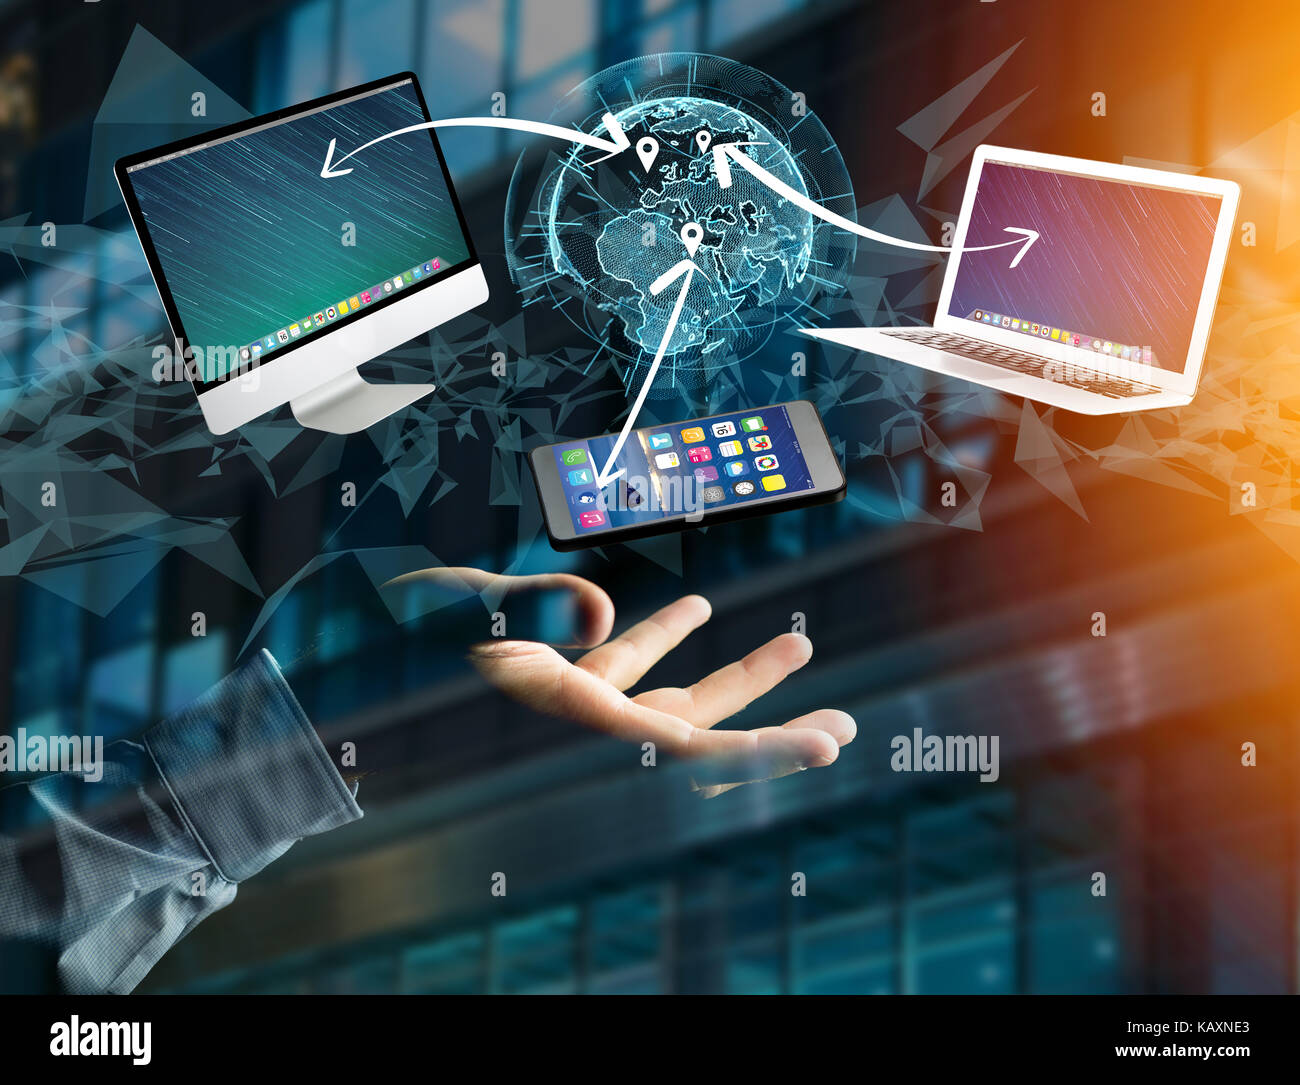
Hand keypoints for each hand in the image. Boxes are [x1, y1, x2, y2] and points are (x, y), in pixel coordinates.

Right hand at [384, 567, 854, 795]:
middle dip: (773, 725)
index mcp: (567, 720)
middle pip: (701, 735)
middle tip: (844, 726)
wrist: (351, 654)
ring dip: (738, 673)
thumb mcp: (458, 613)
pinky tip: (700, 612)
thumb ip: (530, 608)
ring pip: (675, 695)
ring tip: (800, 646)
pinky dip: (667, 640)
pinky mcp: (561, 675)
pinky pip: (630, 666)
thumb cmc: (394, 638)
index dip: (760, 751)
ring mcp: (574, 700)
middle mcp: (580, 722)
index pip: (686, 750)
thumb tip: (601, 609)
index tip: (824, 746)